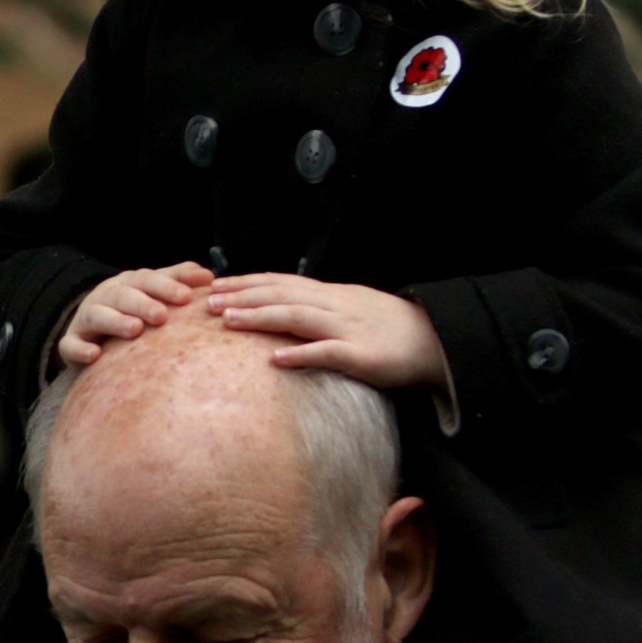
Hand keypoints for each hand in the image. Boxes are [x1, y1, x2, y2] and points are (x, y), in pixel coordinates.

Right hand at [60, 262, 215, 365]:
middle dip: (142, 303)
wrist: (91, 330)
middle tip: (162, 316)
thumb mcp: (154, 292)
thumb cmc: (133, 310)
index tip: (187, 298)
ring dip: (115, 321)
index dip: (166, 286)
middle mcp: (106, 296)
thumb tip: (210, 277)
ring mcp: (86, 318)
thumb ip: (179, 281)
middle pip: (122, 295)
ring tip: (135, 330)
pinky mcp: (70, 341)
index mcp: (129, 283)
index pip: (148, 280)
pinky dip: (81, 349)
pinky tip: (95, 355)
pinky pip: (70, 344)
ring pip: (97, 315)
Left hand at [208, 274, 445, 387]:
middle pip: (282, 294)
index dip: (246, 283)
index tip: (214, 285)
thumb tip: (277, 308)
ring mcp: (347, 328)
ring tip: (229, 321)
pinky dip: (301, 354)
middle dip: (242, 296)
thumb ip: (314, 308)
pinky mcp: (361, 355)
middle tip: (207, 301)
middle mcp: (334, 305)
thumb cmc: (386, 328)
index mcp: (329, 295)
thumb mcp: (347, 309)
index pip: (280, 283)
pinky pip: (328, 353)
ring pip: (298, 317)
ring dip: (261, 317)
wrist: (434, 340)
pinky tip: (276, 359)